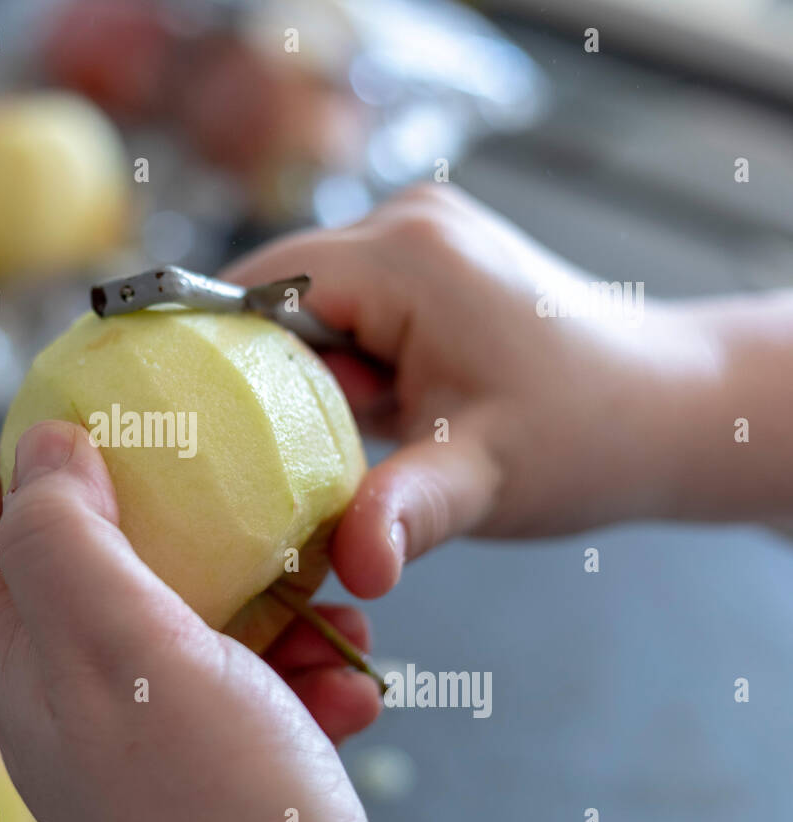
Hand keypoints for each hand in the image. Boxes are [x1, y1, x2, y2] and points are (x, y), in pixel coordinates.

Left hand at [0, 421, 383, 821]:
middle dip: (162, 522)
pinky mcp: (223, 762)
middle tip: (220, 490)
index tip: (72, 425)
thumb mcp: (127, 649)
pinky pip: (255, 683)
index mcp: (28, 672)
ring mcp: (151, 736)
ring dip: (265, 598)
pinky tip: (348, 686)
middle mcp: (77, 703)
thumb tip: (40, 445)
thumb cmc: (216, 805)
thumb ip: (66, 541)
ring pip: (191, 622)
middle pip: (85, 573)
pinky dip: (306, 668)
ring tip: (325, 607)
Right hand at [224, 183, 723, 597]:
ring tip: (355, 428)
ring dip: (308, 372)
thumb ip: (407, 512)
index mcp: (406, 255)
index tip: (187, 425)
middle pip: (275, 295)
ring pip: (308, 305)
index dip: (212, 354)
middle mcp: (406, 221)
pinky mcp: (427, 257)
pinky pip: (345, 307)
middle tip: (284, 450)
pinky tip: (375, 409)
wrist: (664, 404)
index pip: (257, 288)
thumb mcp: (485, 479)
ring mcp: (419, 232)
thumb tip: (352, 569)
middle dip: (266, 375)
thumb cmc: (585, 435)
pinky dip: (341, 362)